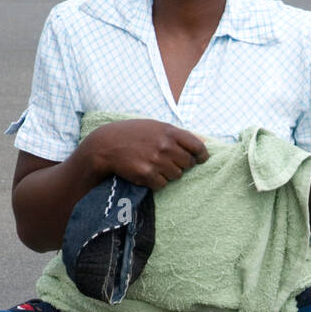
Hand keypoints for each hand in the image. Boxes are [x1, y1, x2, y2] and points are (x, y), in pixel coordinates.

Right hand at [82, 119, 208, 189]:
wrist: (106, 145)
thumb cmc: (133, 134)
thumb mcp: (156, 127)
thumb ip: (180, 135)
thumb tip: (205, 140)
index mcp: (169, 131)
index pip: (197, 146)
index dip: (201, 155)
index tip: (200, 160)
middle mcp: (165, 145)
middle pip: (188, 164)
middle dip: (181, 165)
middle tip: (167, 162)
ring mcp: (156, 160)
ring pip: (176, 176)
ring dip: (167, 173)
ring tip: (153, 165)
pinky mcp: (147, 174)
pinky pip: (162, 184)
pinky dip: (156, 182)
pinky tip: (146, 172)